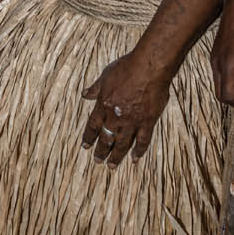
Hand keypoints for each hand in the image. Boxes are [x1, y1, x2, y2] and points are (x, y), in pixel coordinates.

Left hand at [80, 51, 171, 166]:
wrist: (148, 68)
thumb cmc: (126, 68)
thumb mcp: (105, 76)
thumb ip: (95, 88)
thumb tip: (84, 94)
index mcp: (103, 106)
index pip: (93, 126)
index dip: (88, 137)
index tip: (85, 146)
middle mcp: (115, 117)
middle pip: (106, 139)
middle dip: (101, 151)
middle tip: (98, 162)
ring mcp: (132, 121)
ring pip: (122, 144)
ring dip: (116, 156)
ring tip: (111, 166)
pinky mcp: (147, 122)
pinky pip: (142, 141)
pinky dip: (138, 151)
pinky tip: (134, 159)